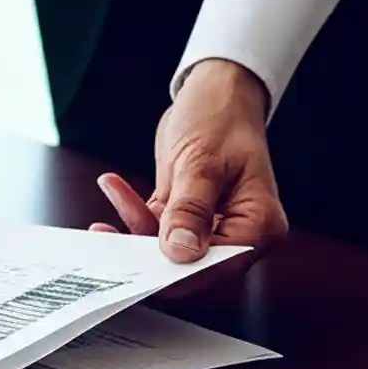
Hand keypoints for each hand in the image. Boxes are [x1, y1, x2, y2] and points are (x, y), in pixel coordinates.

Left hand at [91, 59, 287, 281]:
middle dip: (145, 253)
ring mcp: (212, 227)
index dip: (175, 275)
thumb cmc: (221, 117)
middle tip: (108, 238)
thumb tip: (180, 252)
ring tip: (112, 191)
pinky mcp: (187, 218)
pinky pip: (155, 229)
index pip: (216, 268)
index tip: (136, 265)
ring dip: (131, 227)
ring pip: (165, 249)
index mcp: (259, 225)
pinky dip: (132, 212)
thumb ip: (190, 209)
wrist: (217, 94)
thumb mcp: (202, 161)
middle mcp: (239, 233)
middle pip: (188, 266)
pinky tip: (114, 186)